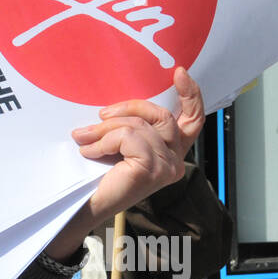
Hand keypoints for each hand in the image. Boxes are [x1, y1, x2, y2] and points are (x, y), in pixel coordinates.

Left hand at [73, 66, 204, 226]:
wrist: (86, 207)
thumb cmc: (101, 175)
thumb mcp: (121, 143)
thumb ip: (132, 126)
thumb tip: (118, 103)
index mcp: (172, 151)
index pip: (193, 120)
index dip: (191, 95)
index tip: (179, 72)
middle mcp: (176, 160)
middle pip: (160, 115)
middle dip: (128, 108)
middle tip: (101, 114)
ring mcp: (167, 166)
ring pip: (139, 125)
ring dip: (106, 128)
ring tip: (84, 137)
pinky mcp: (152, 169)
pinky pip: (128, 137)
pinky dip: (104, 141)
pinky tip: (90, 152)